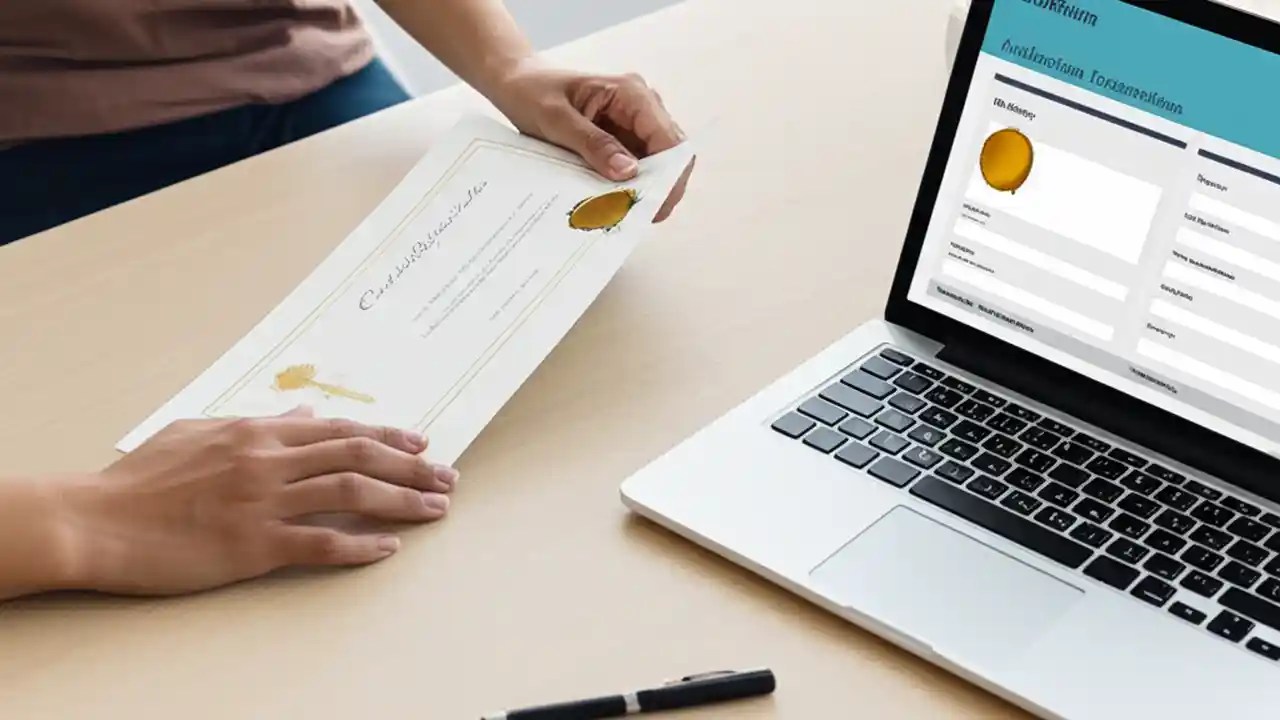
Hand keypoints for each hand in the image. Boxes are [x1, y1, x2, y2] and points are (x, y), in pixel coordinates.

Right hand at [58, 407, 456, 595]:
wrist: (96, 519)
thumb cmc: (142, 479)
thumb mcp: (199, 433)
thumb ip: (256, 423)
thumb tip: (301, 412)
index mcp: (257, 432)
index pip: (340, 430)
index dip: (389, 437)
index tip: (422, 443)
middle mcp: (269, 461)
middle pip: (359, 457)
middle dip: (411, 466)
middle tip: (448, 477)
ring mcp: (264, 503)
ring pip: (352, 495)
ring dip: (401, 501)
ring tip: (436, 508)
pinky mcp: (252, 545)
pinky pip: (320, 543)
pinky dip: (359, 545)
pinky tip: (389, 548)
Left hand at [491, 60, 693, 221]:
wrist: (516, 83)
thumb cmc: (531, 92)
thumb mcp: (556, 119)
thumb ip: (593, 143)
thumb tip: (628, 171)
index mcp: (631, 93)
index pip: (670, 140)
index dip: (670, 176)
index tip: (654, 206)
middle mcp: (641, 106)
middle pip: (670, 155)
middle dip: (658, 188)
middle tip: (633, 217)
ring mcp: (633, 124)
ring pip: (655, 165)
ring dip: (641, 189)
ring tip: (619, 213)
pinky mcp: (623, 139)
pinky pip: (636, 167)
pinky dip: (626, 186)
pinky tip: (609, 201)